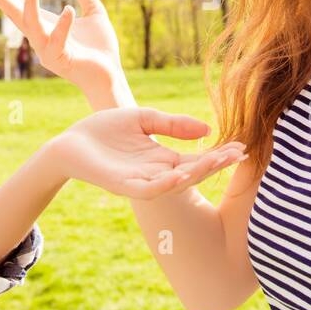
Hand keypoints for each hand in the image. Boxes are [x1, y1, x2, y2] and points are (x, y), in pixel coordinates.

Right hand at [0, 0, 127, 103]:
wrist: (111, 76)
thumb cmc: (99, 47)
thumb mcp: (93, 11)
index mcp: (45, 27)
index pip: (19, 9)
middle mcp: (41, 39)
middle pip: (17, 17)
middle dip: (2, 0)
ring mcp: (49, 51)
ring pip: (34, 27)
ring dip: (30, 5)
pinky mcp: (63, 61)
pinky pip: (59, 41)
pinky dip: (62, 26)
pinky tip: (68, 9)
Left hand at [49, 106, 246, 199]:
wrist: (69, 141)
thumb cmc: (104, 130)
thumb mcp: (144, 119)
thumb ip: (173, 124)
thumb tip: (207, 130)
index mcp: (162, 159)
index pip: (197, 159)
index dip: (218, 154)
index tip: (241, 145)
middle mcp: (156, 174)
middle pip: (193, 172)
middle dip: (216, 164)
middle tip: (239, 154)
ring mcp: (140, 182)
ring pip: (175, 183)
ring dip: (197, 174)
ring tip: (219, 161)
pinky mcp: (122, 186)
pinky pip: (148, 190)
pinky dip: (166, 184)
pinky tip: (180, 176)